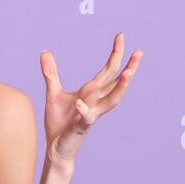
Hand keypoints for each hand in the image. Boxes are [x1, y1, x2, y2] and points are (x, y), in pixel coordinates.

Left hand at [39, 32, 142, 167]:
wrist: (56, 148)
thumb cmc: (59, 122)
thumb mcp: (53, 94)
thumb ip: (51, 73)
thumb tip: (45, 52)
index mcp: (92, 93)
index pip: (108, 71)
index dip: (116, 54)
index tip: (121, 35)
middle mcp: (97, 103)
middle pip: (116, 83)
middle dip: (129, 68)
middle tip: (139, 52)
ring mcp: (91, 115)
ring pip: (111, 101)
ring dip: (120, 87)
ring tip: (128, 72)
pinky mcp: (80, 128)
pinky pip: (85, 118)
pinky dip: (84, 110)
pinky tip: (79, 102)